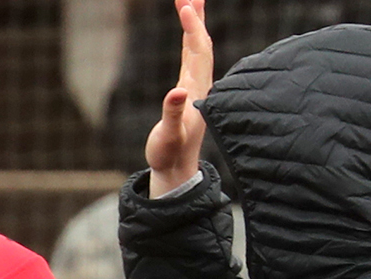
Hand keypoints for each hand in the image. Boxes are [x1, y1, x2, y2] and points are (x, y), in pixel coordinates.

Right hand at [145, 0, 212, 196]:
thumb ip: (172, 113)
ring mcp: (194, 87)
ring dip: (194, 24)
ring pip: (197, 48)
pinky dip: (189, 39)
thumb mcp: (169, 134)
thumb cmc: (170, 154)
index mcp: (195, 91)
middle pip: (201, 43)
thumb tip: (176, 92)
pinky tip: (188, 30)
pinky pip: (191, 57)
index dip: (193, 28)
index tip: (186, 6)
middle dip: (197, 17)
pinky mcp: (188, 91)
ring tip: (190, 1)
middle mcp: (199, 85)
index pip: (198, 51)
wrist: (176, 170)